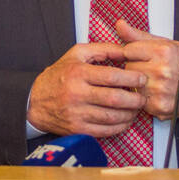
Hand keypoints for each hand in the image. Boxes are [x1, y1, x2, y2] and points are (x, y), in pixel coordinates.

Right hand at [27, 42, 146, 137]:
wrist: (35, 101)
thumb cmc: (59, 75)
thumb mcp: (77, 54)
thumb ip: (103, 49)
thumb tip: (127, 49)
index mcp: (78, 73)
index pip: (111, 76)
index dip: (132, 78)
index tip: (142, 78)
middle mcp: (77, 94)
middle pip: (114, 99)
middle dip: (135, 99)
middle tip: (143, 96)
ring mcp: (76, 113)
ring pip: (111, 117)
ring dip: (130, 114)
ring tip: (136, 108)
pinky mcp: (77, 129)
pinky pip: (104, 131)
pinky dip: (119, 127)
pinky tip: (125, 120)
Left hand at [117, 20, 178, 119]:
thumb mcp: (166, 44)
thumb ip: (139, 35)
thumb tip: (119, 24)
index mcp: (163, 51)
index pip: (128, 50)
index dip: (133, 53)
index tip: (141, 56)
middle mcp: (162, 70)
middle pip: (128, 68)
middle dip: (135, 68)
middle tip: (149, 69)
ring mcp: (160, 90)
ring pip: (131, 85)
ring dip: (138, 84)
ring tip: (153, 81)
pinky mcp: (159, 106)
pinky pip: (138, 100)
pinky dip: (144, 97)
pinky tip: (156, 93)